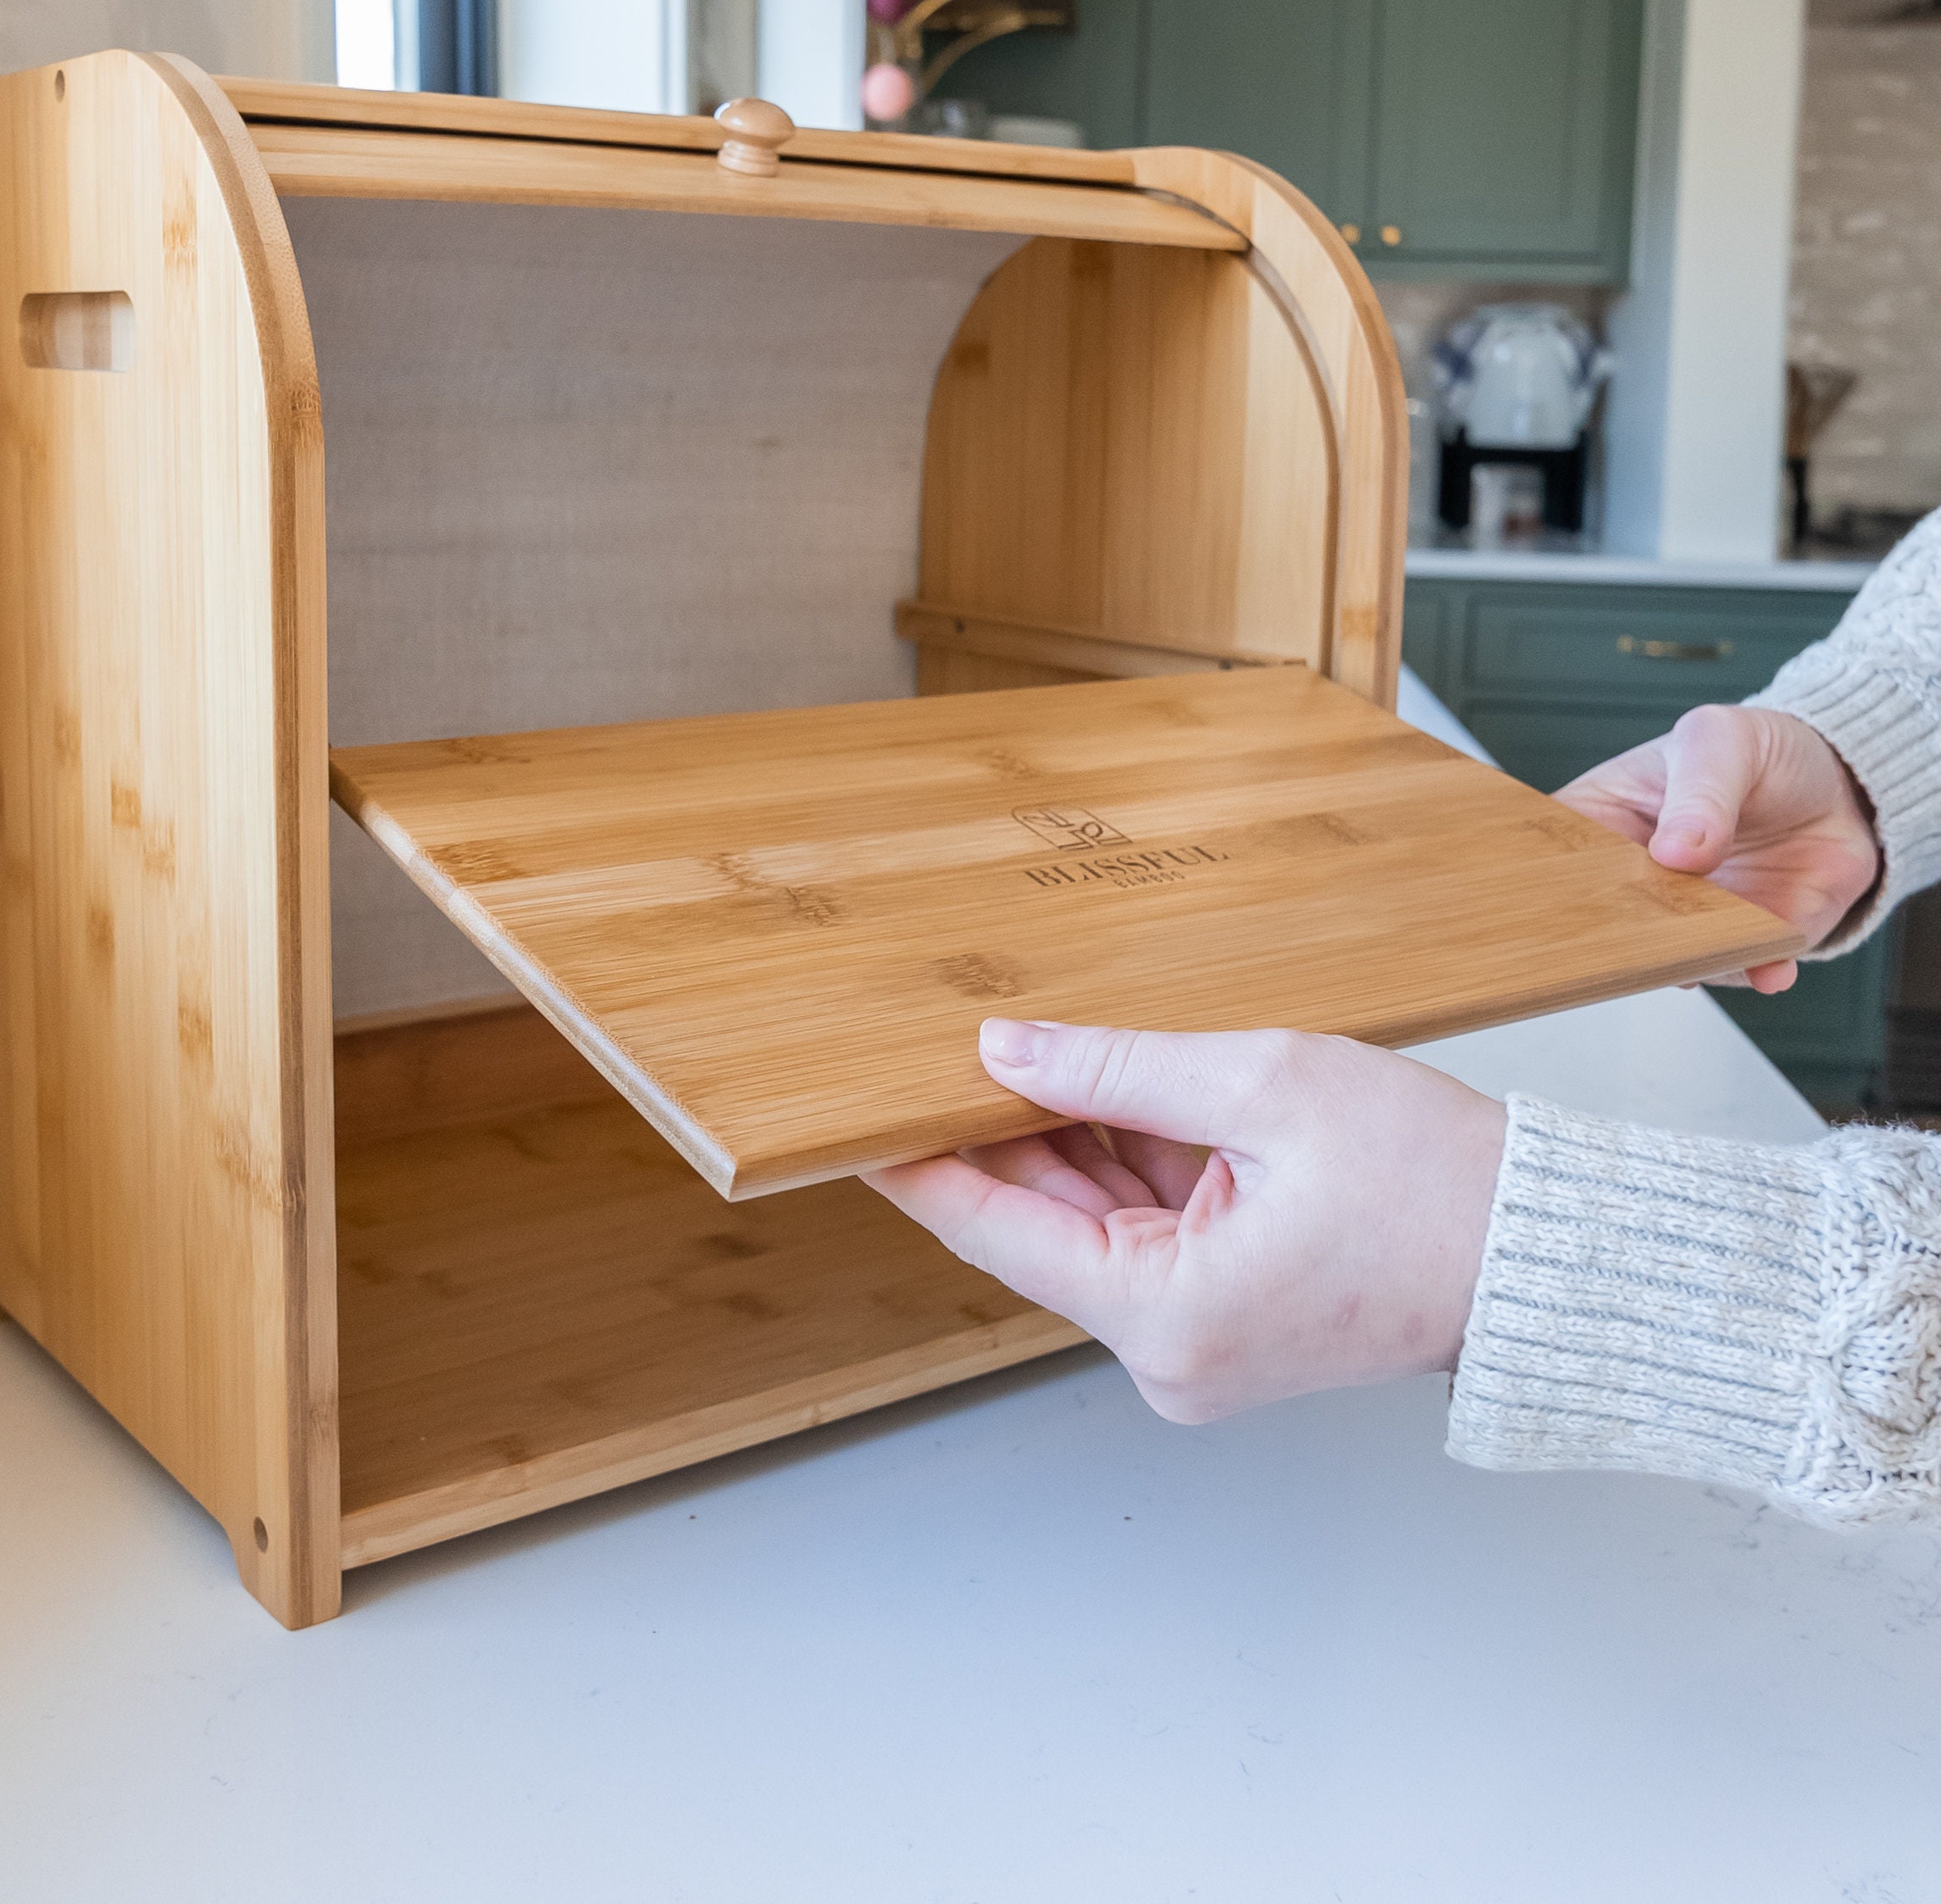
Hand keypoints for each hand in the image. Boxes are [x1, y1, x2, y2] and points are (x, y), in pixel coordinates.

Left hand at [864, 1021, 1506, 1424]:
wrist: (1546, 1254)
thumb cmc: (1438, 1183)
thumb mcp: (1263, 1086)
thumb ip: (1116, 1068)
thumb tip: (1007, 1049)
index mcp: (1167, 1315)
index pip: (995, 1231)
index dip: (916, 1166)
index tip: (853, 1118)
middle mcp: (1168, 1354)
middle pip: (1042, 1226)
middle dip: (998, 1133)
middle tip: (939, 1046)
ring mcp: (1195, 1347)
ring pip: (1091, 1225)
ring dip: (1068, 1142)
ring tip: (1030, 1049)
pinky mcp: (1223, 1323)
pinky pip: (1144, 1235)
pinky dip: (1126, 1166)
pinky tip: (1106, 1092)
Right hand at [1555, 705, 1877, 992]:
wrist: (1841, 785)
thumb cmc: (1757, 752)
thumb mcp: (1719, 742)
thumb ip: (1700, 793)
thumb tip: (1676, 852)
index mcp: (1600, 825)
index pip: (1552, 864)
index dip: (1548, 886)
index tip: (1562, 899)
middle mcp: (1633, 884)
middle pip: (1602, 926)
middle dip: (1619, 941)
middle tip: (1640, 938)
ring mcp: (1688, 919)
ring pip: (1669, 958)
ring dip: (1691, 961)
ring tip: (1714, 949)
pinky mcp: (1745, 943)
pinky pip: (1741, 968)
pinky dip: (1754, 971)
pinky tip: (1771, 966)